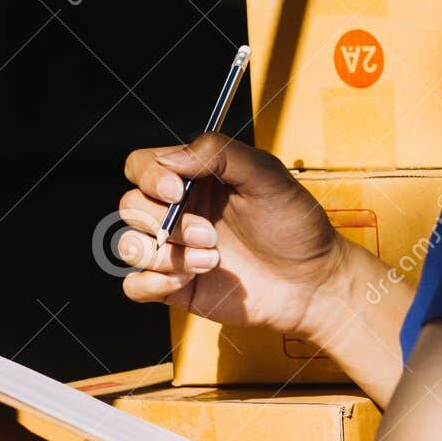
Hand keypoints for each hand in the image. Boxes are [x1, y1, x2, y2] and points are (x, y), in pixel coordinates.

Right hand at [115, 134, 347, 337]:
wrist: (311, 281)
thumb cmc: (293, 224)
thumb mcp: (265, 173)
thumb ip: (218, 151)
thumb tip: (170, 159)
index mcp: (192, 179)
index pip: (141, 167)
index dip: (149, 176)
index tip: (177, 190)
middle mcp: (177, 213)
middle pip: (130, 207)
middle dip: (166, 222)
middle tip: (210, 235)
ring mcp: (175, 252)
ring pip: (130, 246)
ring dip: (165, 254)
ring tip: (210, 261)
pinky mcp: (176, 289)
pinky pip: (134, 287)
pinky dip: (150, 283)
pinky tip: (185, 281)